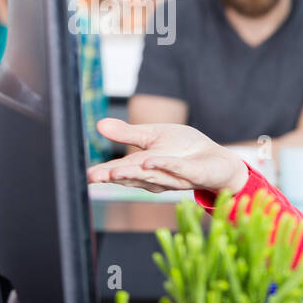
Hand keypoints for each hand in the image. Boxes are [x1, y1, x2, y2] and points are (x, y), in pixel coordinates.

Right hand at [86, 118, 247, 193]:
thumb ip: (128, 133)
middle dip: (113, 176)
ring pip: (150, 176)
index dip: (102, 174)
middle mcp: (155, 176)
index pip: (119, 170)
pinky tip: (150, 162)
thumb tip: (98, 124)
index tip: (85, 176)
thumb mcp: (153, 135)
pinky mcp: (193, 174)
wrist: (217, 159)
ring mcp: (174, 177)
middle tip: (94, 177)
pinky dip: (163, 166)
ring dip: (132, 174)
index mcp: (143, 167)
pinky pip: (176, 169)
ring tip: (114, 172)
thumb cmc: (184, 148)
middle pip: (131, 177)